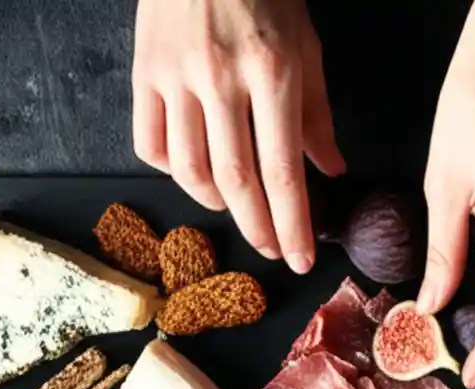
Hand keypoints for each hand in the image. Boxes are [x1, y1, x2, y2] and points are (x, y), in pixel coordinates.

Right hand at [132, 0, 345, 272]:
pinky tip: (197, 174)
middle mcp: (221, 79)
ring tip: (240, 210)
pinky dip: (174, 172)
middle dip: (259, 228)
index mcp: (272, 71)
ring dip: (218, 204)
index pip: (283, 170)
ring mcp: (176, 77)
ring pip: (190, 171)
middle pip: (237, 181)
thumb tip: (332, 170)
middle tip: (274, 251)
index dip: (293, 223)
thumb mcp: (306, 44)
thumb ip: (317, 114)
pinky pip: (152, 145)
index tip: (302, 257)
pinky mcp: (143, 74)